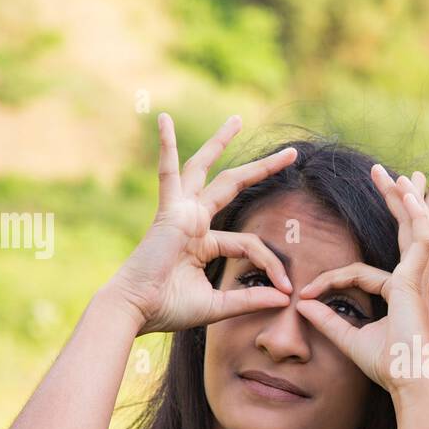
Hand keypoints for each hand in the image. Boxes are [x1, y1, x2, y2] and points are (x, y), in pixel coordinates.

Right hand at [107, 113, 296, 334]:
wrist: (137, 310)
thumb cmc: (169, 309)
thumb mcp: (218, 305)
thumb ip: (250, 298)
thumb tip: (285, 297)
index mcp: (204, 243)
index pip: (250, 243)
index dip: (272, 264)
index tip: (287, 288)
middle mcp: (194, 222)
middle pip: (233, 185)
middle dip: (262, 169)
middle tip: (292, 154)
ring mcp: (181, 213)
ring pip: (207, 170)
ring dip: (220, 142)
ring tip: (237, 119)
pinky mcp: (169, 212)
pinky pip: (168, 173)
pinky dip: (165, 146)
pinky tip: (163, 119)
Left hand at [295, 162, 428, 400]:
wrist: (410, 382)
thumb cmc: (389, 366)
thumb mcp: (350, 339)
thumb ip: (328, 321)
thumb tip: (303, 307)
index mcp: (399, 292)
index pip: (360, 274)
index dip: (330, 280)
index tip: (306, 294)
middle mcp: (411, 280)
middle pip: (402, 231)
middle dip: (396, 201)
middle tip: (383, 172)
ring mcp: (418, 277)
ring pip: (414, 226)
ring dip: (404, 198)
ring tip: (392, 173)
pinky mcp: (419, 278)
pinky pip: (420, 238)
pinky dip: (414, 215)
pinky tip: (405, 193)